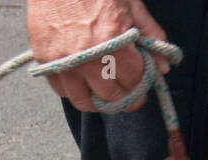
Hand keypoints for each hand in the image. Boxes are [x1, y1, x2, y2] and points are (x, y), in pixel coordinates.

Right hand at [27, 0, 169, 112]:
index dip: (143, 82)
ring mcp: (63, 60)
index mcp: (113, 40)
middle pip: (111, 96)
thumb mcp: (130, 2)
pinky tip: (84, 81)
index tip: (143, 82)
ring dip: (98, 101)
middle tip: (128, 92)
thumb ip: (149, 33)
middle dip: (124, 96)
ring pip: (84, 101)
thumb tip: (163, 66)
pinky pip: (62, 90)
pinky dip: (74, 90)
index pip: (135, 80)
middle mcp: (88, 56)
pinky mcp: (44, 59)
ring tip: (106, 91)